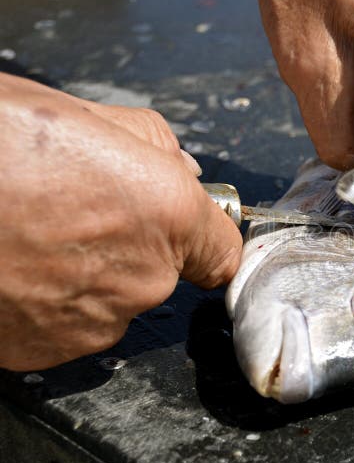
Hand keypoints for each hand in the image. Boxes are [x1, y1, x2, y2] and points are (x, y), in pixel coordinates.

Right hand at [0, 74, 241, 370]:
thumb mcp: (80, 112)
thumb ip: (150, 145)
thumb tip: (179, 168)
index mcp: (169, 214)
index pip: (223, 250)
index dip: (202, 236)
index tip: (183, 227)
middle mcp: (145, 278)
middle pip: (161, 271)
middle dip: (130, 242)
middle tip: (71, 208)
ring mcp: (94, 322)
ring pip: (111, 300)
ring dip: (84, 274)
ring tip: (29, 235)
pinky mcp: (45, 351)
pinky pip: (66, 325)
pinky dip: (45, 303)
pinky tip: (12, 266)